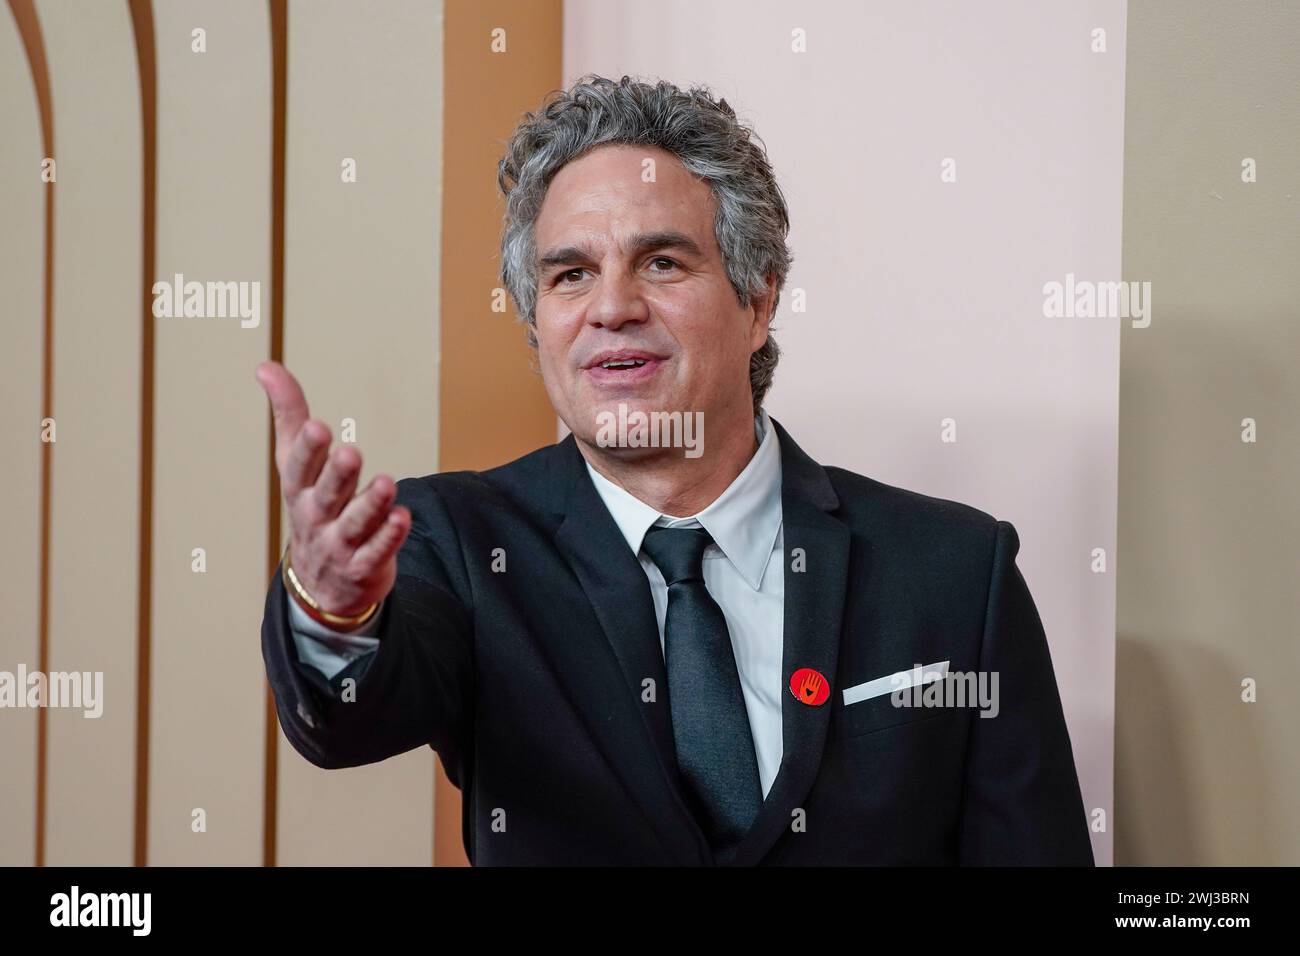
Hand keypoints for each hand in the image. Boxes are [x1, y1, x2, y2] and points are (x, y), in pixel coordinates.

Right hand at [255, 360, 410, 622]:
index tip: (318, 427)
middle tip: (351, 452)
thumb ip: (289, 415)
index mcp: (298, 488)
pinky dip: (389, 536)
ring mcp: (339, 545)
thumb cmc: (311, 505)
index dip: (308, 449)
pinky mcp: (364, 566)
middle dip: (337, 474)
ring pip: (354, 525)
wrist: (321, 582)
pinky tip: (403, 516)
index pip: (299, 467)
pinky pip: (377, 552)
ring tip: (386, 482)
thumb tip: (265, 366)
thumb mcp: (295, 463)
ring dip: (370, 505)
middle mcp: (316, 517)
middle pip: (326, 495)